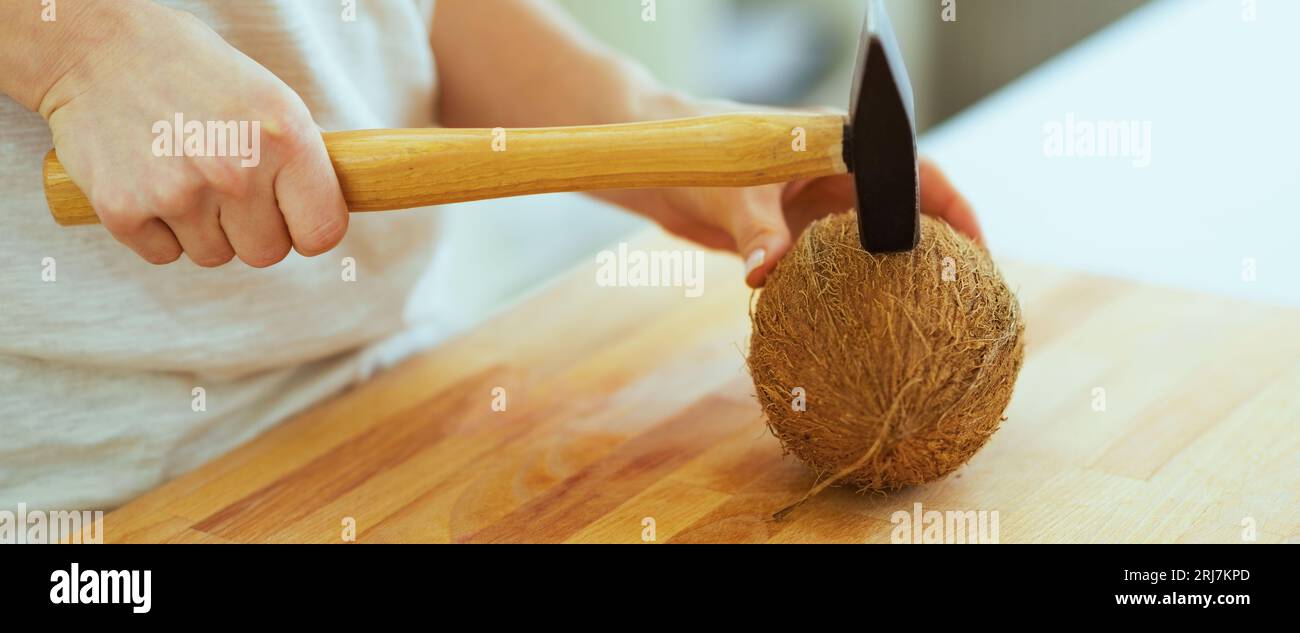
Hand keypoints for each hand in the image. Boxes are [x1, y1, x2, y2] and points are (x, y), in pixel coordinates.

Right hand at [38, 1, 346, 266]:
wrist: (96, 48)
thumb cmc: (194, 72)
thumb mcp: (269, 98)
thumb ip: (299, 158)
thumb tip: (327, 209)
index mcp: (285, 137)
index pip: (322, 231)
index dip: (307, 228)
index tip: (291, 217)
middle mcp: (235, 169)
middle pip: (267, 253)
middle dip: (251, 230)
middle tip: (227, 188)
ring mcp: (177, 193)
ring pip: (214, 256)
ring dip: (202, 229)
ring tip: (183, 175)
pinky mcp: (124, 210)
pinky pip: (164, 254)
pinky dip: (157, 230)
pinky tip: (149, 181)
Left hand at [609, 157, 982, 287]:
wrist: (656, 170)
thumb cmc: (696, 159)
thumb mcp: (731, 193)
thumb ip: (755, 228)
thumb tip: (768, 269)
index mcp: (839, 144)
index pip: (913, 169)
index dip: (951, 207)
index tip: (976, 247)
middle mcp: (838, 175)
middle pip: (904, 210)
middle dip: (936, 248)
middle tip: (965, 295)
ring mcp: (818, 206)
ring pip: (872, 241)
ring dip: (896, 273)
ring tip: (928, 318)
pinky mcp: (795, 235)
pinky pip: (837, 263)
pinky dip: (853, 288)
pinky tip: (866, 323)